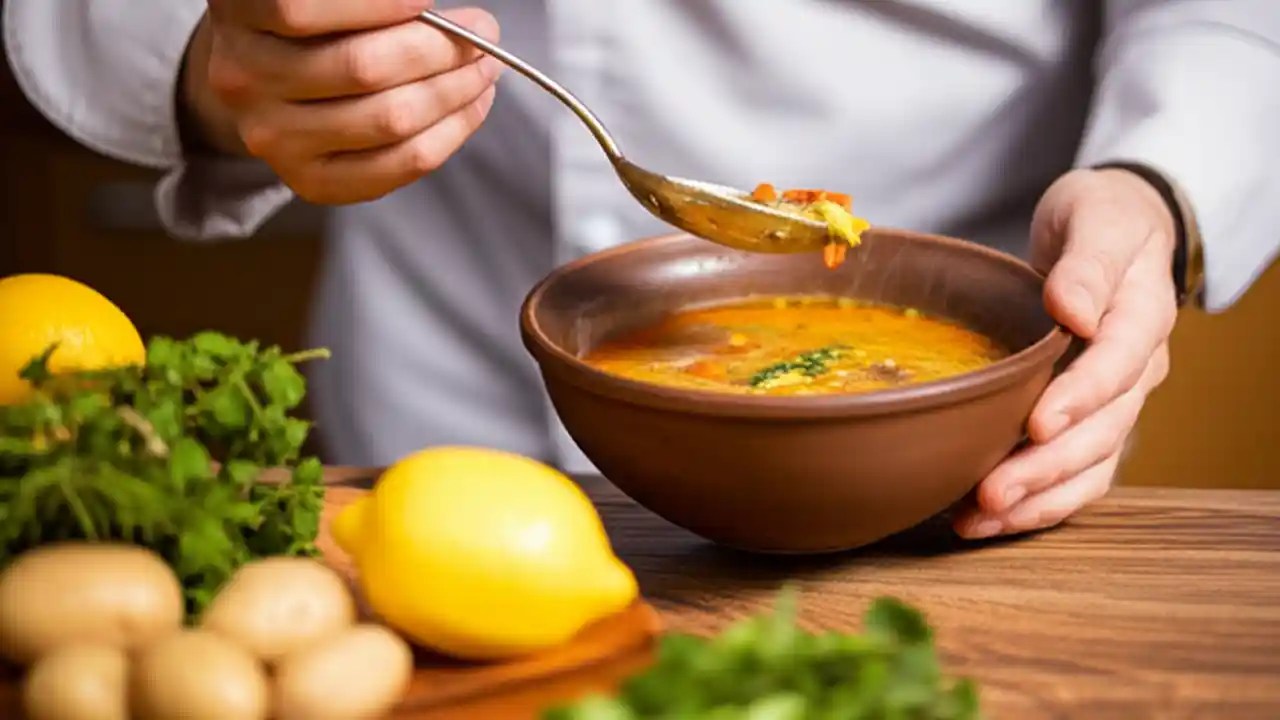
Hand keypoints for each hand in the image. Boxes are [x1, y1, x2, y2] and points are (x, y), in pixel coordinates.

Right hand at [182, 0, 501, 203]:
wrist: (263, 80)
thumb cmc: (309, 23)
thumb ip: (372, 1)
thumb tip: (441, 16)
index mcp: (239, 13)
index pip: (302, 9)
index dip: (378, 4)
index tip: (428, 0)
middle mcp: (243, 78)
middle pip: (360, 67)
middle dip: (441, 49)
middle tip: (482, 31)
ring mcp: (272, 138)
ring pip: (388, 118)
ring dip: (455, 90)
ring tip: (483, 67)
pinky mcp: (309, 181)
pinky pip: (398, 164)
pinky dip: (450, 133)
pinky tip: (472, 105)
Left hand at [955, 168, 1178, 538]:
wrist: (1112, 227)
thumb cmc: (1100, 217)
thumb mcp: (1096, 218)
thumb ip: (1088, 264)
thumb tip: (1072, 310)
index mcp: (1143, 316)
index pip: (1119, 365)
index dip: (1081, 398)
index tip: (1038, 424)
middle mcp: (1136, 370)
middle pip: (1101, 431)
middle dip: (1046, 468)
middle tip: (991, 493)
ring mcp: (1115, 401)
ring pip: (1088, 465)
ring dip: (1036, 499)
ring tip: (977, 519)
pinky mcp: (1087, 419)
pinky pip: (1072, 473)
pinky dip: (1033, 501)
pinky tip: (982, 518)